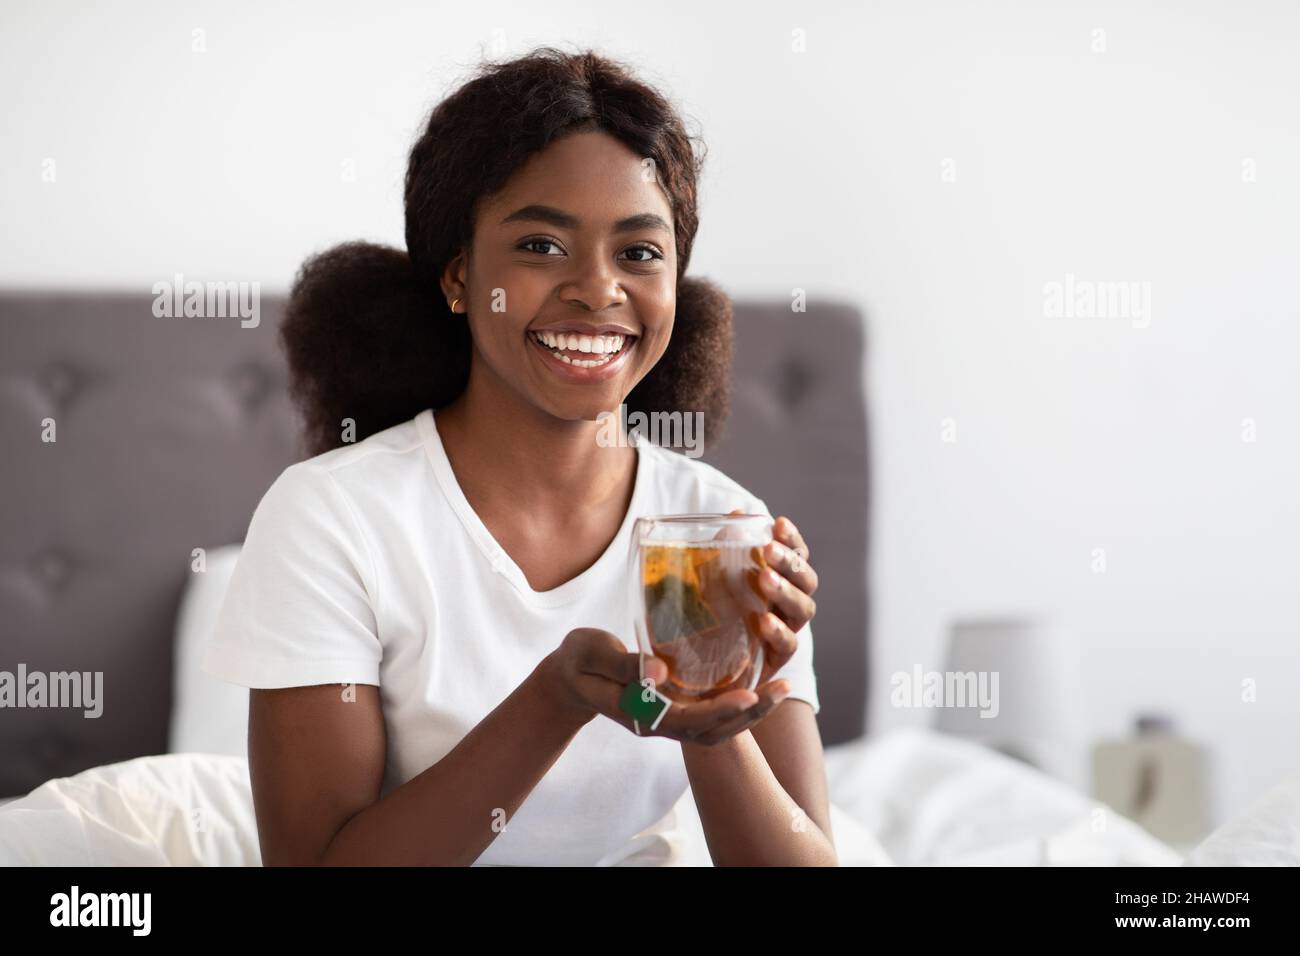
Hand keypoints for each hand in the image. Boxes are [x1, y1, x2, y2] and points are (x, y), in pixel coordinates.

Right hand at [538, 627, 791, 745]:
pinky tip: (760, 686)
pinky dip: (739, 706)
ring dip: (751, 715)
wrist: (572, 678)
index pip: (685, 720)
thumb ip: (622, 663)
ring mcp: (667, 721)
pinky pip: (712, 718)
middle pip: (710, 732)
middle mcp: (657, 725)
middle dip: (749, 715)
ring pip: (716, 730)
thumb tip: (660, 670)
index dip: (719, 710)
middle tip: (782, 688)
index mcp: (637, 714)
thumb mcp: (592, 653)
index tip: (749, 695)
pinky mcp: (675, 711)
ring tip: (782, 689)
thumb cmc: (580, 660)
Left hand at [728, 509, 818, 686]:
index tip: (778, 522)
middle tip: (769, 550)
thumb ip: (727, 546)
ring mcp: (787, 629)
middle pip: (806, 579)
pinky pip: (788, 645)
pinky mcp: (777, 658)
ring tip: (765, 578)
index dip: (792, 538)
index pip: (797, 554)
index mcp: (781, 578)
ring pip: (803, 609)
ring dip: (786, 592)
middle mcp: (790, 602)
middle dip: (790, 562)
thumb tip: (736, 513)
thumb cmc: (715, 608)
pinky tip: (764, 620)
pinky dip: (779, 632)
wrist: (703, 662)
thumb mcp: (714, 575)